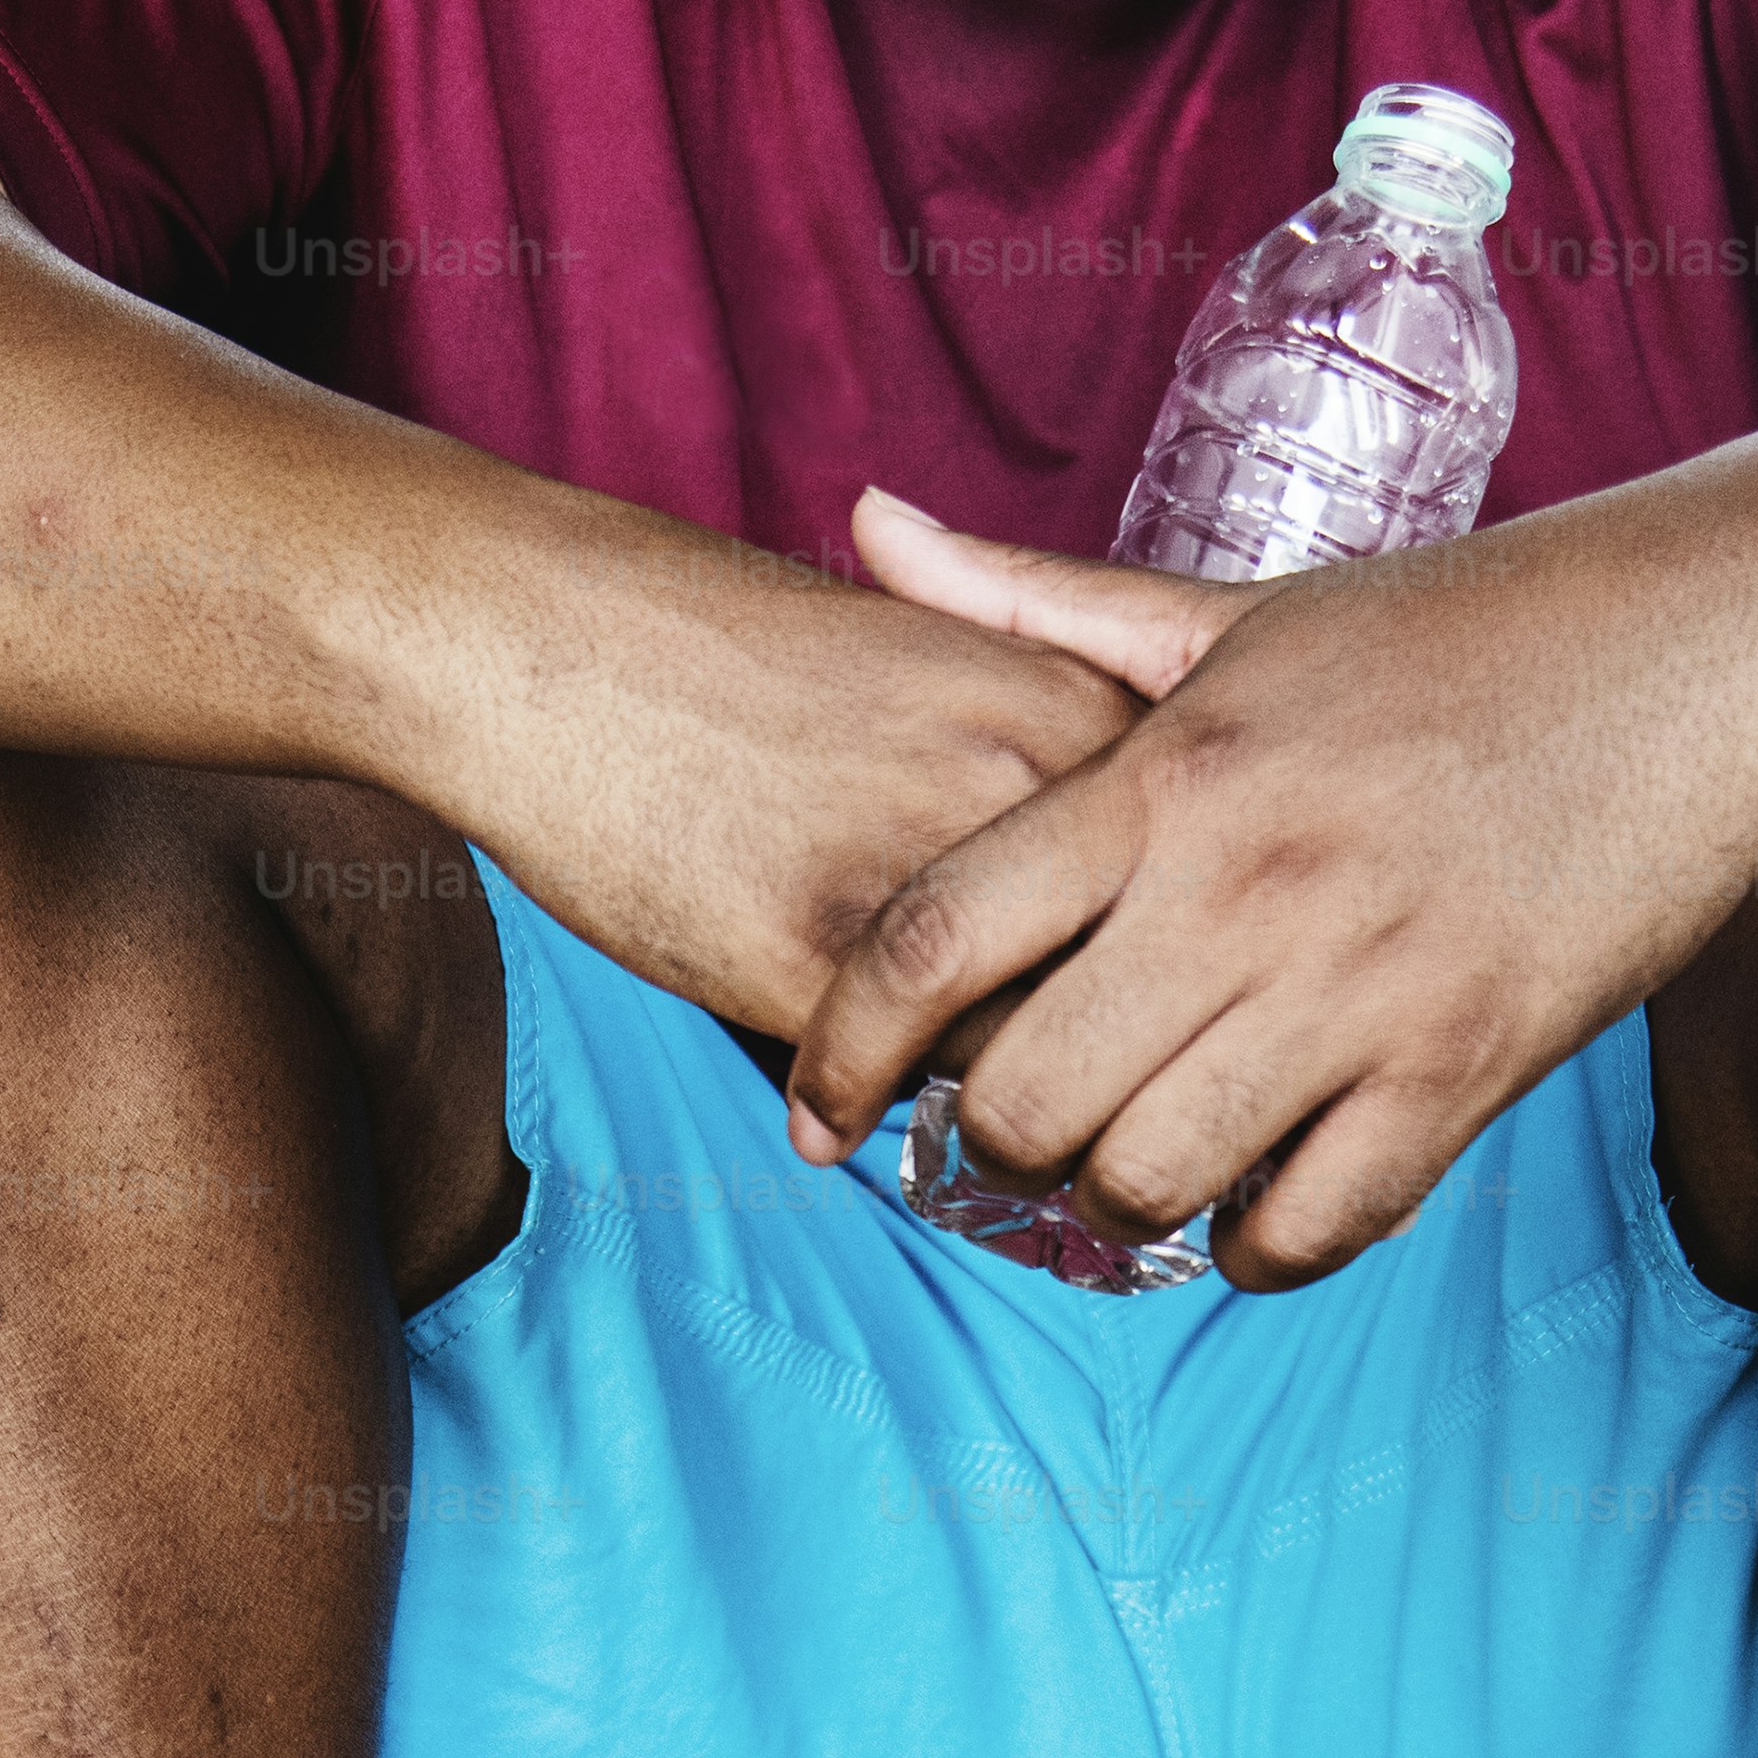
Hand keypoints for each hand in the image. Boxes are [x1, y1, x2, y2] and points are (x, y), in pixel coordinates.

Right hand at [389, 500, 1140, 1048]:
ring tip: (961, 1126)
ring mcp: (934, 875)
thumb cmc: (735, 656)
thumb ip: (1057, 776)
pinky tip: (831, 1105)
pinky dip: (880, 1114)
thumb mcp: (948, 669)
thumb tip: (1129, 923)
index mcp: (1085, 711)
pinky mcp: (823, 959)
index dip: (1175, 984)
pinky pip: (916, 1089)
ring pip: (1049, 1059)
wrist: (550, 632)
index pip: (1206, 901)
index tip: (1138, 1028)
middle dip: (1117, 1069)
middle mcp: (1036, 792)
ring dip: (1012, 1115)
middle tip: (1065, 1112)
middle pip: (1152, 994)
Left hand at [788, 486, 1757, 1288]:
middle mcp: (1244, 890)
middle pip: (1021, 1101)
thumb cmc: (1459, 627)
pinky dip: (1258, 1243)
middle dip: (991, 1144)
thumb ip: (1036, 600)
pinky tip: (1256, 1196)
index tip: (819, 1116)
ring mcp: (1361, 990)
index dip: (841, 1051)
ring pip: (1150, 1182)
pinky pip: (1309, 1229)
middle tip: (1014, 1130)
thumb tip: (863, 523)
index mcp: (1164, 775)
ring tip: (1137, 1157)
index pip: (928, 941)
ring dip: (1121, 1199)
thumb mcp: (1233, 609)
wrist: (1711, 646)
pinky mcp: (1471, 1069)